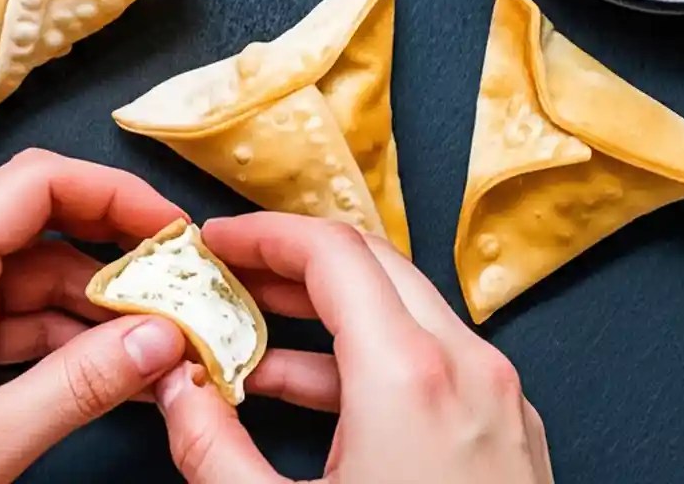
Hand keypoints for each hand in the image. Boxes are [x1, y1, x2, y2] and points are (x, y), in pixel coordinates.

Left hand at [0, 149, 190, 483]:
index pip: (37, 184)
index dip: (117, 195)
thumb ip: (86, 384)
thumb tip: (165, 338)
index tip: (175, 232)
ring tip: (154, 344)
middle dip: (113, 259)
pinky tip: (102, 367)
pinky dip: (51, 336)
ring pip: (23, 276)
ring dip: (88, 307)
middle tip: (179, 294)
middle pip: (35, 227)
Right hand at [153, 213, 554, 483]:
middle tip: (227, 275)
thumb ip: (212, 447)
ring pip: (405, 311)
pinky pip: (434, 361)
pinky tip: (310, 391)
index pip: (332, 251)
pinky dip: (370, 358)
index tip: (212, 241)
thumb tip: (174, 388)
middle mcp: (467, 368)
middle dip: (291, 262)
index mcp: (410, 376)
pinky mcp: (509, 432)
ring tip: (251, 336)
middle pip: (372, 266)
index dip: (262, 235)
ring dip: (327, 314)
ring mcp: (500, 399)